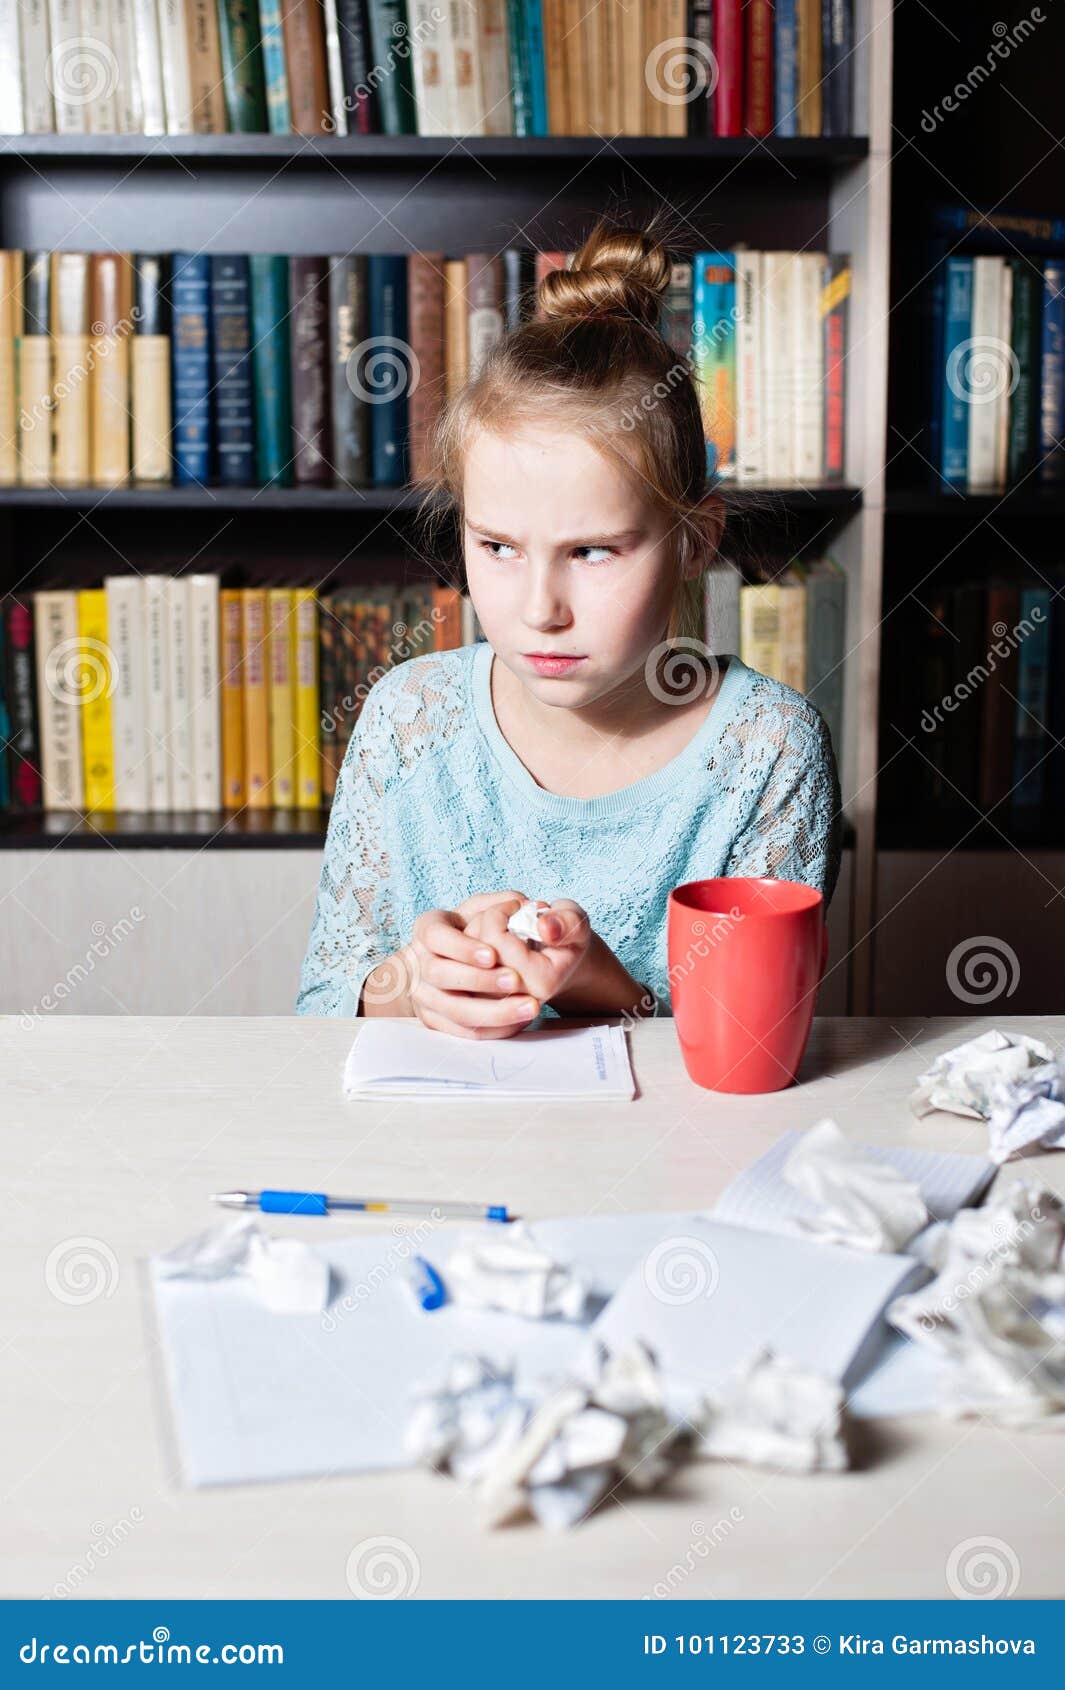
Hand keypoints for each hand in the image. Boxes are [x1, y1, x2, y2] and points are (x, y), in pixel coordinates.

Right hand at [362, 891, 541, 1037]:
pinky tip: (519, 1022)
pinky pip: (463, 1031)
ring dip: (492, 1011)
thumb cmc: (479, 928)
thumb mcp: (489, 906)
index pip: (436, 937)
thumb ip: (508, 902)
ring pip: (453, 1009)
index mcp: (428, 929)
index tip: (493, 954)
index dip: (462, 947)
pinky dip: (492, 1029)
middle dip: (479, 980)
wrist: (462, 961)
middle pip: (439, 975)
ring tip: (528, 1007)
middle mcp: (419, 962)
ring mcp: (424, 994)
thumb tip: (526, 906)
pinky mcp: (436, 1019)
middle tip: (515, 981)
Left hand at [462, 897, 592, 1010]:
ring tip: (502, 926)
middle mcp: (514, 999)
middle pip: (474, 946)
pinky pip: (458, 964)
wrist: (558, 963)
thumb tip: (544, 928)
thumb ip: (566, 923)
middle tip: (510, 914)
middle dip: (487, 919)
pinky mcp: (477, 999)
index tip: (518, 905)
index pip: (496, 937)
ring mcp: (492, 1002)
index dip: (501, 911)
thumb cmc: (565, 938)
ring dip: (477, 930)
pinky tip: (490, 940)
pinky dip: (469, 944)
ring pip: (461, 955)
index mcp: (540, 982)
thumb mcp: (576, 923)